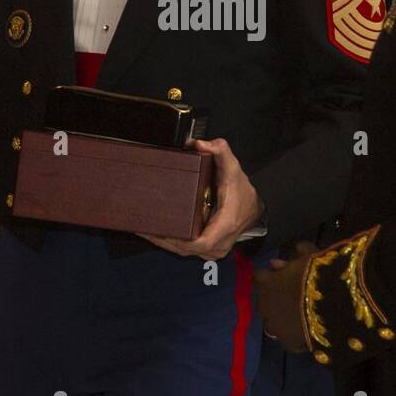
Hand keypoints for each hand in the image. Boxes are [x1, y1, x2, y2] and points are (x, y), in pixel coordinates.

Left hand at [138, 137, 263, 259]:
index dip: (176, 240)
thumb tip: (198, 143)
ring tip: (143, 230)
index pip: (198, 242)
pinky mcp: (209, 250)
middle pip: (184, 249)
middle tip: (141, 227)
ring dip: (164, 243)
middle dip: (162, 240)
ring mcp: (214, 250)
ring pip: (183, 252)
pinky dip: (171, 243)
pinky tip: (156, 235)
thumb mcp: (233, 167)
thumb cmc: (241, 190)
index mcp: (224, 226)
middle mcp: (218, 244)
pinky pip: (186, 250)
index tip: (158, 231)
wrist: (255, 207)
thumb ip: (220, 150)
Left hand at [254, 243, 318, 353]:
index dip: (273, 275)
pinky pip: (288, 338)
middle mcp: (264, 305)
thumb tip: (278, 260)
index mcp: (265, 282)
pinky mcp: (288, 343)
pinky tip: (309, 329)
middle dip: (275, 297)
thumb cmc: (320, 273)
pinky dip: (295, 334)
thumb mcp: (309, 257)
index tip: (284, 274)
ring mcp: (275, 326)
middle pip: (265, 301)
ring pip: (274, 321)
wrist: (336, 304)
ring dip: (282, 317)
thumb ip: (295, 254)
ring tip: (301, 314)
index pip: (260, 277)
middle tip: (294, 294)